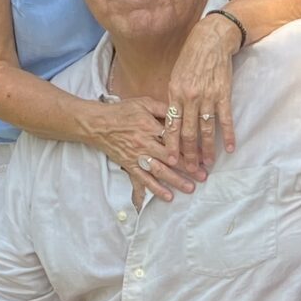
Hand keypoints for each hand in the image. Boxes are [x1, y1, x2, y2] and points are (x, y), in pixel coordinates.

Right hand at [87, 97, 207, 202]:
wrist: (97, 124)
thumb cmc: (122, 112)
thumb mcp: (143, 103)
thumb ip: (163, 108)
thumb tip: (182, 111)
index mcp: (150, 126)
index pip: (173, 138)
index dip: (189, 147)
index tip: (202, 155)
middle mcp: (144, 143)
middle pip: (170, 157)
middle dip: (188, 167)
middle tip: (203, 175)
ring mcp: (136, 156)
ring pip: (159, 171)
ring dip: (175, 181)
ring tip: (190, 188)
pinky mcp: (129, 166)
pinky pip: (143, 180)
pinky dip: (155, 189)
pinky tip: (168, 197)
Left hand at [162, 11, 241, 171]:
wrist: (211, 39)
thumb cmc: (191, 56)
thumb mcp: (175, 76)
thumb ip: (174, 98)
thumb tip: (171, 118)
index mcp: (174, 94)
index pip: (171, 126)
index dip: (171, 146)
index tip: (171, 162)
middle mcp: (189, 98)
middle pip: (188, 133)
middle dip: (189, 154)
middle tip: (191, 171)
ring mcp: (207, 97)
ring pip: (206, 130)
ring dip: (207, 150)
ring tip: (208, 165)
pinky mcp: (223, 94)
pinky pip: (225, 119)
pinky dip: (228, 135)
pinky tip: (231, 148)